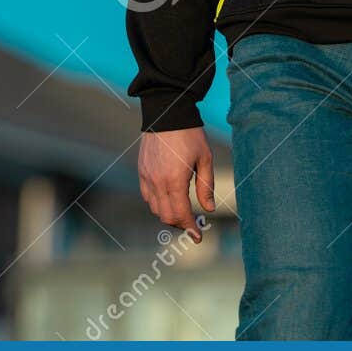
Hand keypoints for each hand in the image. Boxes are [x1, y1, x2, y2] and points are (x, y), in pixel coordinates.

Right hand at [138, 126, 214, 241]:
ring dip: (169, 215)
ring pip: (155, 209)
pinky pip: (147, 196)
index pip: (181, 214)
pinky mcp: (142, 171)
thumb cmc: (190, 134)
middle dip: (181, 224)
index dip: (190, 228)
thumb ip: (206, 186)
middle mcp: (157, 182)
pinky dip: (157, 204)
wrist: (167, 113)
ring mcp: (147, 177)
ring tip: (183, 212)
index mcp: (175, 180)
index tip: (198, 237)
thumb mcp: (205, 159)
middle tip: (193, 224)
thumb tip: (209, 209)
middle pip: (166, 216)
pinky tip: (169, 199)